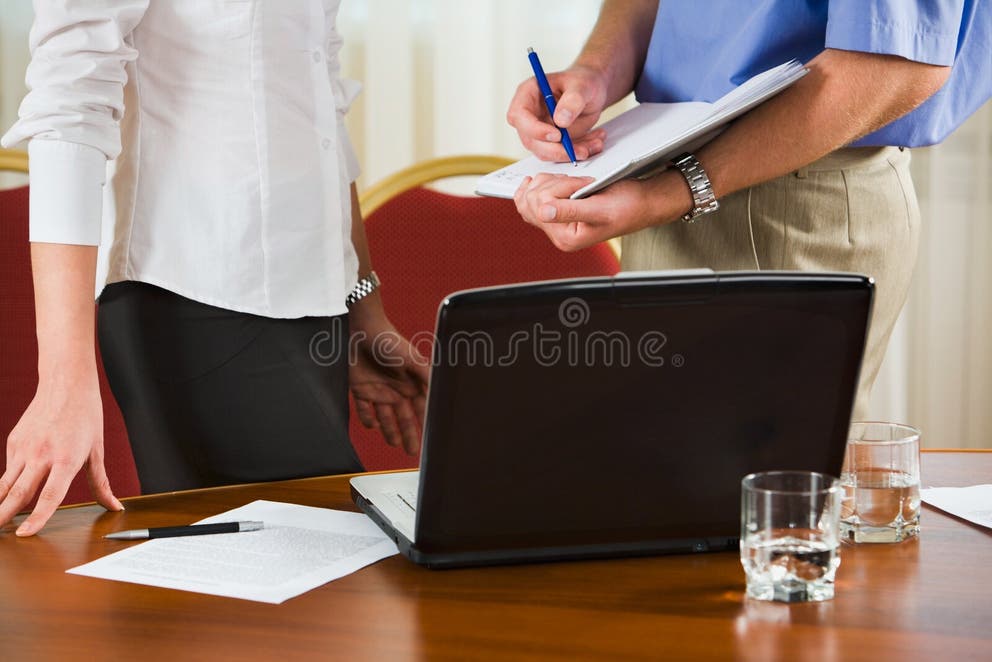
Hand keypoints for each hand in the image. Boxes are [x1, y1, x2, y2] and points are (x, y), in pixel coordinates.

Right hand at [0, 369, 123, 536]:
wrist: (66, 384)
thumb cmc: (86, 416)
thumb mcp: (97, 450)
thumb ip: (100, 483)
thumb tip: (114, 506)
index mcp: (66, 459)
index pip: (50, 496)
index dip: (37, 518)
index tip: (25, 535)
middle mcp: (41, 455)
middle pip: (18, 494)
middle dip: (3, 517)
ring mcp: (24, 448)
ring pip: (5, 484)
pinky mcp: (13, 442)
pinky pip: (8, 469)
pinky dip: (6, 485)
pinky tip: (6, 495)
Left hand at [349, 299, 429, 454]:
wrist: (364, 329)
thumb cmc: (391, 341)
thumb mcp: (412, 359)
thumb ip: (426, 376)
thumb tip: (440, 393)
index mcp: (412, 384)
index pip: (421, 410)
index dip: (426, 424)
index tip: (430, 440)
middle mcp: (397, 390)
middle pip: (405, 418)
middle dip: (410, 435)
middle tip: (413, 452)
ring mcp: (379, 391)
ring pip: (386, 417)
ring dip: (390, 430)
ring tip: (394, 444)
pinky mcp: (361, 389)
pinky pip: (364, 409)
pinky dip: (367, 419)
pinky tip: (372, 426)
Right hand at [507, 64, 609, 161]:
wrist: (592, 91)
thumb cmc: (583, 81)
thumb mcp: (583, 85)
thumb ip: (573, 100)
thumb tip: (561, 120)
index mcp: (528, 94)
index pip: (519, 116)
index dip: (534, 129)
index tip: (557, 135)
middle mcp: (530, 115)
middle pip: (530, 140)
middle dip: (555, 150)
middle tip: (580, 151)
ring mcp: (539, 131)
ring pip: (546, 152)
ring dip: (570, 154)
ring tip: (595, 144)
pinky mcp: (551, 142)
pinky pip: (560, 154)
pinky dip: (578, 152)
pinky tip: (595, 143)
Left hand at [514, 168, 694, 251]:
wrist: (642, 204)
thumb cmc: (628, 207)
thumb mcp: (599, 208)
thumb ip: (570, 211)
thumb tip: (543, 212)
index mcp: (565, 238)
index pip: (539, 206)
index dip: (558, 187)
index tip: (581, 185)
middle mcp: (557, 234)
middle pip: (529, 201)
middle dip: (553, 184)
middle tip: (580, 184)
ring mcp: (556, 224)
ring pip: (530, 196)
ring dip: (551, 182)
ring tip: (577, 185)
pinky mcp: (559, 213)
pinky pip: (536, 199)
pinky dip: (545, 184)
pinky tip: (559, 182)